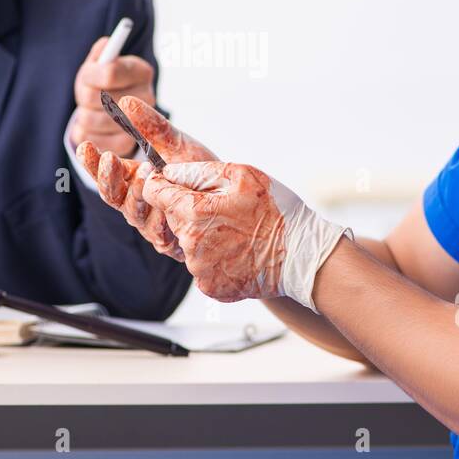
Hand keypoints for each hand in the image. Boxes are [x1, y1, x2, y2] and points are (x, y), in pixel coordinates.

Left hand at [69, 36, 156, 157]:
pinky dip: (82, 130)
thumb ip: (102, 52)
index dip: (91, 75)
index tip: (86, 75)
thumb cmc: (100, 82)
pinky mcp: (125, 146)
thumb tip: (107, 44)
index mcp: (143, 71)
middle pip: (98, 98)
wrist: (106, 112)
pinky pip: (90, 138)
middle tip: (87, 94)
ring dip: (82, 114)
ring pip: (91, 119)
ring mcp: (139, 125)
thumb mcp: (99, 62)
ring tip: (89, 110)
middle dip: (85, 96)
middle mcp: (148, 98)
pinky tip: (91, 126)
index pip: (110, 73)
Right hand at [75, 95, 216, 259]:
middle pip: (113, 196)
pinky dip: (162, 218)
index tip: (85, 146)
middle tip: (111, 158)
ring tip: (147, 171)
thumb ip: (151, 126)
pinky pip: (162, 234)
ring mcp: (153, 226)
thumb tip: (125, 101)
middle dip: (109, 178)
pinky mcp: (173, 243)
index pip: (105, 174)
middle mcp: (137, 205)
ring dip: (138, 194)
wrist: (234, 199)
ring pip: (136, 215)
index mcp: (132, 181)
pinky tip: (167, 203)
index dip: (92, 163)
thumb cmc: (200, 172)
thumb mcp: (176, 143)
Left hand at [141, 161, 351, 310]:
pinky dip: (215, 258)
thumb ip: (197, 171)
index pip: (155, 193)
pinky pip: (202, 266)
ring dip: (204, 235)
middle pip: (172, 219)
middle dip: (189, 210)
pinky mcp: (210, 287)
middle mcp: (190, 244)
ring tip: (236, 232)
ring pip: (188, 243)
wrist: (303, 255)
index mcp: (194, 212)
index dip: (163, 183)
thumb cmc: (276, 210)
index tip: (175, 183)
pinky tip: (237, 251)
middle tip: (224, 210)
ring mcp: (200, 270)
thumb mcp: (240, 175)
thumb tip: (167, 172)